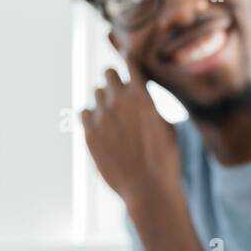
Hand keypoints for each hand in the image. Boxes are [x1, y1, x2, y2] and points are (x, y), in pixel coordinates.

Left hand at [81, 64, 179, 202]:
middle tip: (123, 93)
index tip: (131, 64)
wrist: (148, 188)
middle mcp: (118, 101)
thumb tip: (141, 98)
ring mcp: (101, 117)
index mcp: (141, 95)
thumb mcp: (167, 125)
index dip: (131, 62)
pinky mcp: (89, 133)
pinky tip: (103, 126)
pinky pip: (83, 112)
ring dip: (105, 99)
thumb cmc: (165, 159)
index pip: (129, 62)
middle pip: (107, 73)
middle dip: (115, 80)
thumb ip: (150, 106)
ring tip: (115, 115)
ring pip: (95, 93)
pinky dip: (92, 116)